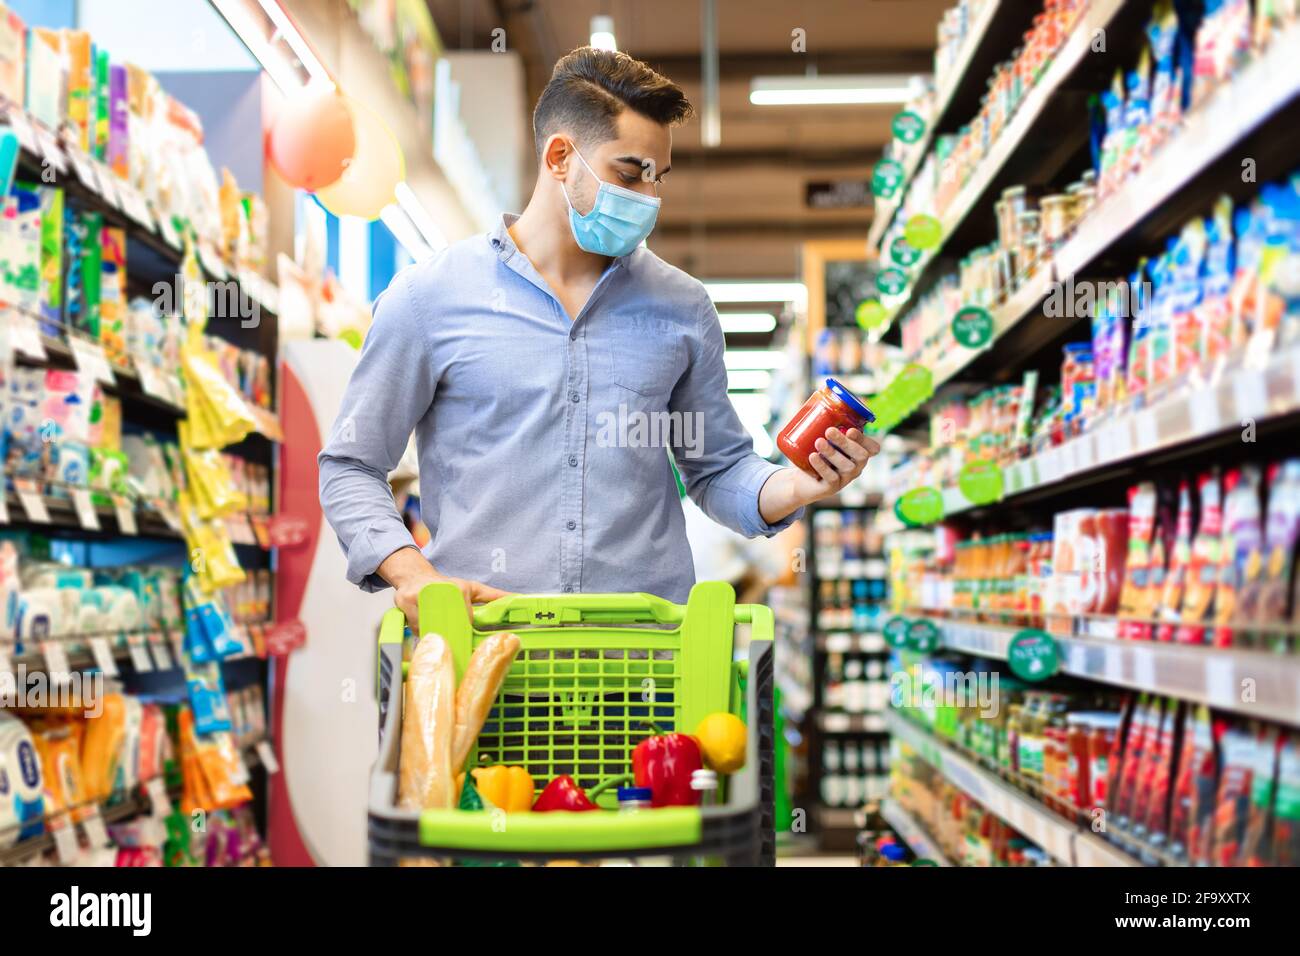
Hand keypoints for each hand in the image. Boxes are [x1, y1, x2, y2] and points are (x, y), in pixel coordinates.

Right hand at [378, 547, 512, 629]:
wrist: (415, 576)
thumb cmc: (444, 584)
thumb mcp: (472, 588)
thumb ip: (493, 595)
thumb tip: (516, 599)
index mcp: (459, 590)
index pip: (466, 619)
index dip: (466, 629)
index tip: (466, 637)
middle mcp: (440, 591)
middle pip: (448, 625)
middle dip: (450, 634)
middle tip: (451, 637)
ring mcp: (421, 596)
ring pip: (431, 628)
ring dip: (434, 633)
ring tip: (436, 628)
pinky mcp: (405, 602)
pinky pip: (416, 627)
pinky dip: (420, 631)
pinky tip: (423, 624)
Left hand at [793, 427, 880, 502]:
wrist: (802, 480)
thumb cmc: (816, 454)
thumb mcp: (823, 438)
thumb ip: (827, 419)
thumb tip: (825, 392)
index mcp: (858, 453)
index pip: (873, 448)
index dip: (866, 440)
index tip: (852, 430)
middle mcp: (856, 467)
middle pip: (860, 456)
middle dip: (845, 443)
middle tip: (829, 431)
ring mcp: (845, 479)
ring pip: (846, 466)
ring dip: (832, 453)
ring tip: (818, 442)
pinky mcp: (832, 488)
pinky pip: (831, 477)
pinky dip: (822, 466)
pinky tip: (813, 457)